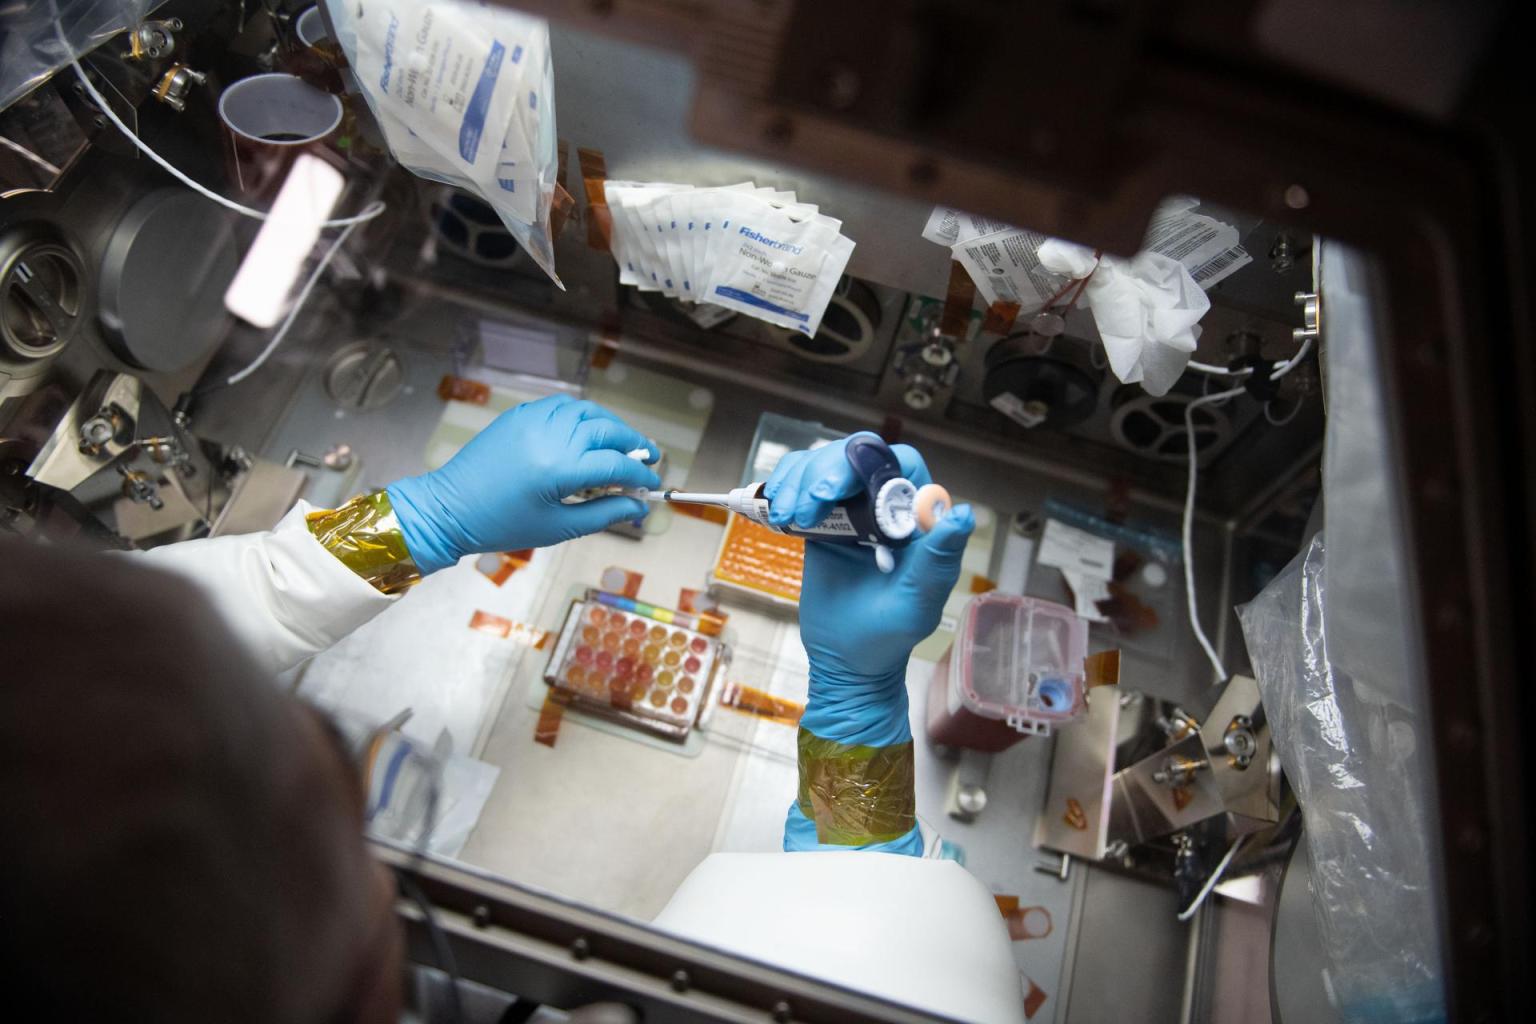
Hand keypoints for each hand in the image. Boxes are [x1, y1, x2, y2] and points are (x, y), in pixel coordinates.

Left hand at [386, 395, 658, 573]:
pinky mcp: (519, 415)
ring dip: (611, 424)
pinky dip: (583, 414)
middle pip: (608, 430)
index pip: (617, 465)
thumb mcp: (558, 528)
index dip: (641, 475)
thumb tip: (639, 506)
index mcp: (560, 470)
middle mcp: (550, 437)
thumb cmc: (502, 525)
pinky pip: (561, 406)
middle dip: (634, 443)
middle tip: (649, 457)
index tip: (653, 483)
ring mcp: (534, 421)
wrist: (449, 509)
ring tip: (623, 441)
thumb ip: (604, 514)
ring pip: (587, 410)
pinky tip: (589, 430)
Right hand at [764, 433, 973, 745]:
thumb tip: (964, 516)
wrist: (846, 660)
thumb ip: (937, 561)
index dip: (868, 462)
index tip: (837, 491)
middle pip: (853, 455)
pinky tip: (777, 513)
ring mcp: (848, 509)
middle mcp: (883, 505)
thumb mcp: (917, 603)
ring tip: (789, 516)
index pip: (899, 463)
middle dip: (823, 472)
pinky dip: (782, 487)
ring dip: (797, 480)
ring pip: (820, 463)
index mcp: (916, 518)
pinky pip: (798, 483)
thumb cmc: (889, 636)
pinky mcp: (818, 519)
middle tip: (806, 510)